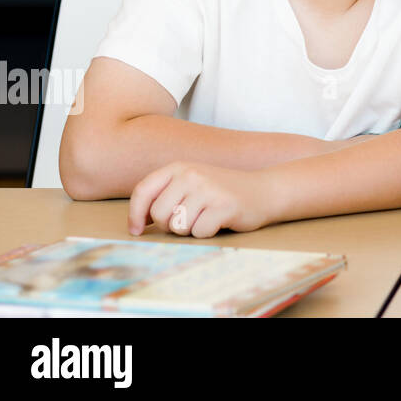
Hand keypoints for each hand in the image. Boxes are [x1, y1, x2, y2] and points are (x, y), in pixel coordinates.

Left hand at [129, 162, 275, 237]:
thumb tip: (138, 223)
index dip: (135, 214)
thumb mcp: (191, 183)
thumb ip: (165, 195)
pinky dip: (208, 232)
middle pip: (159, 214)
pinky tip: (220, 220)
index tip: (138, 230)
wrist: (264, 190)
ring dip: (190, 229)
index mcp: (179, 167)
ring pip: (178, 226)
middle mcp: (192, 174)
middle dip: (170, 225)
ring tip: (206, 217)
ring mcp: (209, 189)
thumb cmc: (222, 192)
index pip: (143, 191)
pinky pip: (199, 232)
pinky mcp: (224, 206)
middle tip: (189, 218)